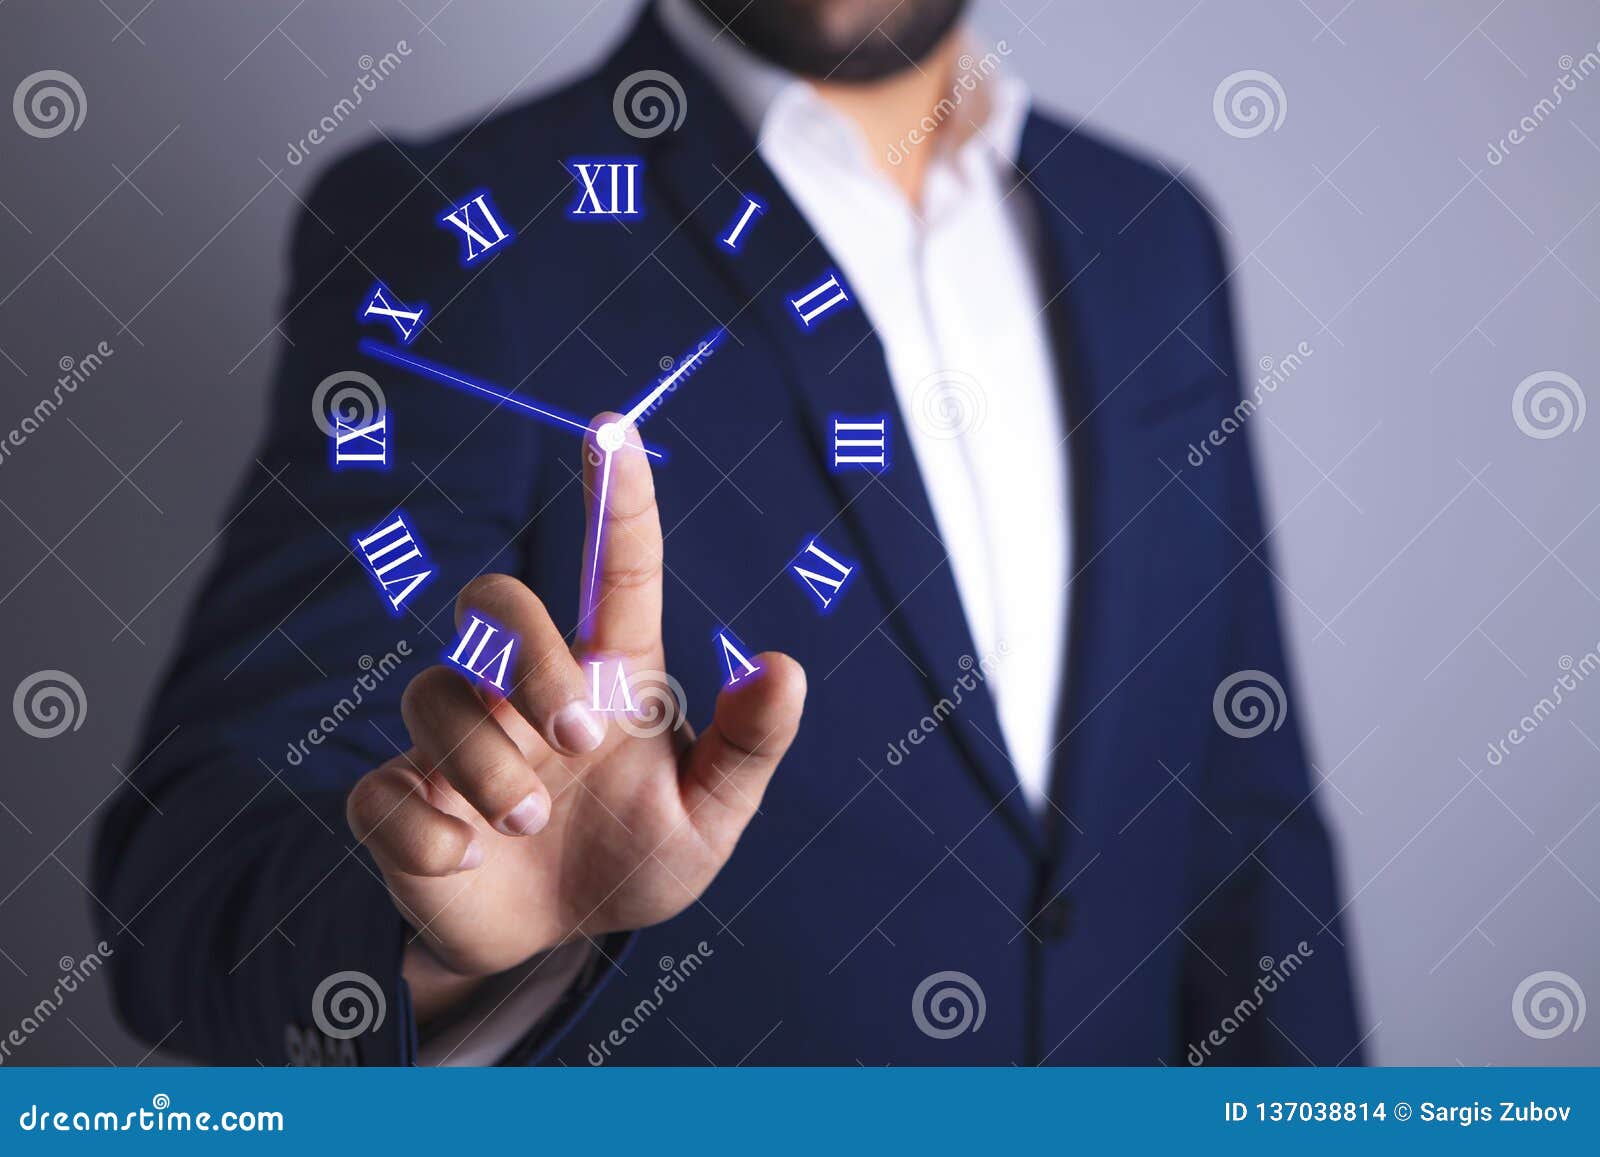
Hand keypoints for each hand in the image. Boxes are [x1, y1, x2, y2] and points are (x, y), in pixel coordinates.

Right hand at [345, 416, 805, 1013]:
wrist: (553, 940)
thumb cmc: (635, 858)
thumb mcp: (709, 818)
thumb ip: (748, 747)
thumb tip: (782, 666)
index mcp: (609, 677)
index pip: (613, 571)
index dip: (615, 499)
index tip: (614, 429)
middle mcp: (527, 689)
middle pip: (496, 604)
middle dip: (531, 662)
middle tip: (577, 740)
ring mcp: (458, 738)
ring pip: (433, 692)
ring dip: (483, 762)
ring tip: (525, 822)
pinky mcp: (400, 798)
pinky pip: (380, 790)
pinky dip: (425, 831)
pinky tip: (464, 860)